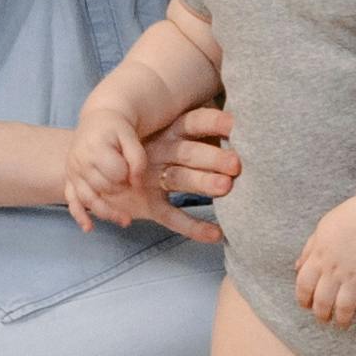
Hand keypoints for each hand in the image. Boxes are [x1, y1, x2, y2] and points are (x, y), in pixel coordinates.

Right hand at [63, 95, 154, 231]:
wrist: (98, 119)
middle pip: (103, 188)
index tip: (134, 173)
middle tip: (132, 190)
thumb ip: (137, 159)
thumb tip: (136, 184)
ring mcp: (73, 172)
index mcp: (96, 148)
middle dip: (120, 192)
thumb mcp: (131, 136)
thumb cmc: (116, 128)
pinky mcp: (70, 179)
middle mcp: (80, 161)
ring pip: (88, 199)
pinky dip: (80, 215)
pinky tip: (89, 228)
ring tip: (126, 221)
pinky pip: (71, 200)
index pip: (116, 172)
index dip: (128, 176)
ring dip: (107, 212)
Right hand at [140, 102, 242, 236]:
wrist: (108, 170)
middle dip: (213, 157)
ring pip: (179, 179)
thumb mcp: (171, 131)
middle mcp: (159, 151)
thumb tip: (248, 122)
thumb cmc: (155, 147)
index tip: (237, 125)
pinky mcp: (148, 205)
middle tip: (236, 164)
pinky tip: (217, 234)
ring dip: (202, 183)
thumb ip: (205, 128)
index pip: (194, 121)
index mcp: (169, 130)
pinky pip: (171, 217)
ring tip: (226, 188)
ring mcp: (150, 178)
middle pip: (188, 152)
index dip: (215, 122)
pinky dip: (193, 227)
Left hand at [295, 195, 355, 328]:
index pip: (304, 285)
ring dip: (342, 319)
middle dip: (321, 314)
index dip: (303, 299)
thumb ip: (308, 250)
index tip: (306, 305)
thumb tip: (296, 267)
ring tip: (342, 324)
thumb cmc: (347, 219)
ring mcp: (355, 277)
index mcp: (319, 259)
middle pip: (323, 302)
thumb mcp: (321, 230)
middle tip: (324, 319)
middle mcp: (334, 272)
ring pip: (344, 307)